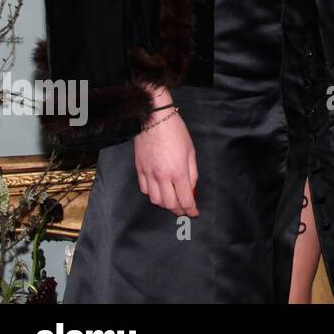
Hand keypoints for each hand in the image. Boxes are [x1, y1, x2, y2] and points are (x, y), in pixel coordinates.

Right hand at [133, 93, 198, 217]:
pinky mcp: (139, 170)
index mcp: (178, 172)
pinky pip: (144, 190)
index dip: (191, 210)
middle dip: (178, 210)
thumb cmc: (176, 133)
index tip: (194, 213)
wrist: (154, 120)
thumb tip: (191, 189)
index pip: (185, 200)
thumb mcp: (191, 152)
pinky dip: (152, 194)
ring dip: (165, 204)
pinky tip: (159, 191)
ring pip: (155, 200)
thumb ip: (192, 173)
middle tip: (184, 210)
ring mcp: (149, 174)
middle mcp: (162, 176)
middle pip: (169, 204)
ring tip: (173, 202)